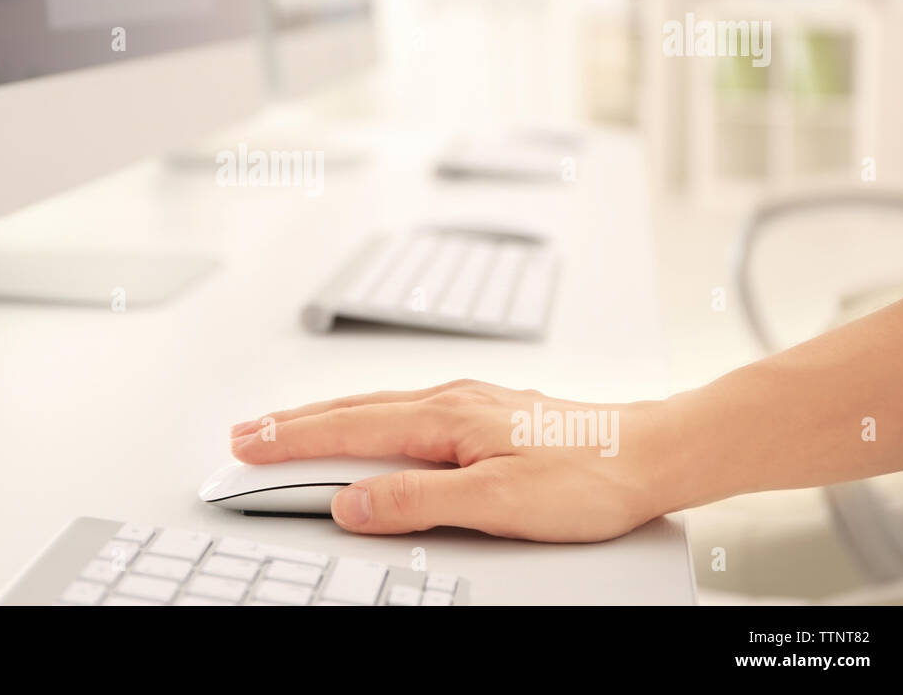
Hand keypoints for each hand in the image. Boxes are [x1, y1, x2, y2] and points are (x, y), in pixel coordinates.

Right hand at [229, 380, 680, 541]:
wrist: (654, 451)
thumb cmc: (588, 476)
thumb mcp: (494, 502)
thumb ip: (416, 501)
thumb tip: (352, 501)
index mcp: (443, 419)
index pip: (346, 432)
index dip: (291, 441)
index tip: (249, 448)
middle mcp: (451, 400)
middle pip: (352, 410)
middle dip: (293, 422)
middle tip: (247, 432)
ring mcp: (471, 402)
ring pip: (378, 405)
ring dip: (327, 416)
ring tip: (290, 424)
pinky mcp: (489, 411)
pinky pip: (407, 407)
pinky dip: (368, 415)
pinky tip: (371, 420)